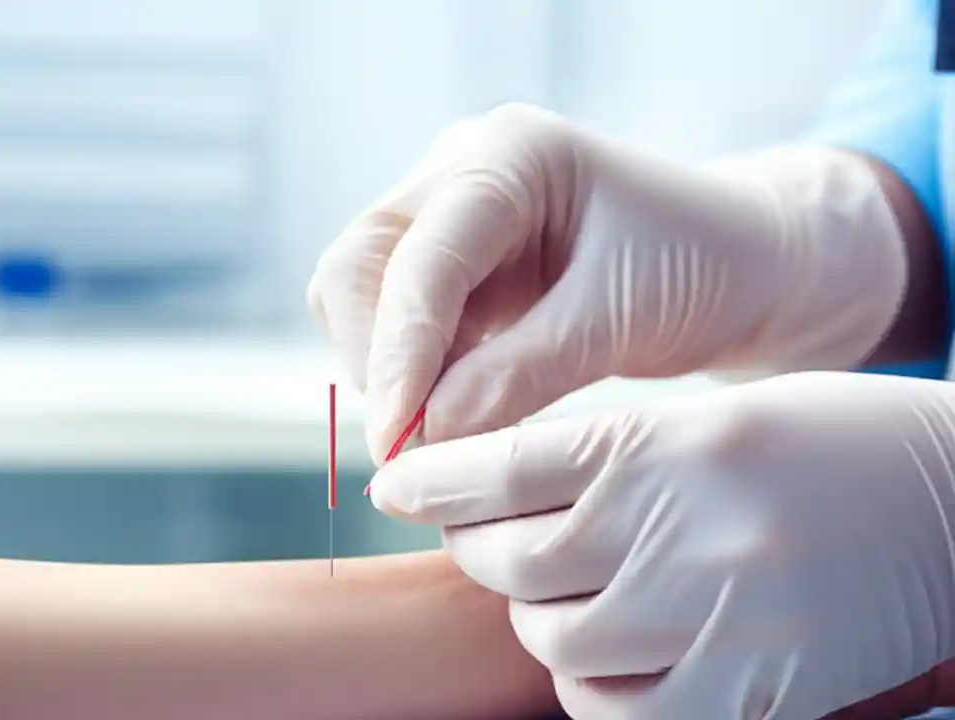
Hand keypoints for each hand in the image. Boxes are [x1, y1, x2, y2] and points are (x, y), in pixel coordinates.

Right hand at [307, 103, 904, 461]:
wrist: (745, 264)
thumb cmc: (705, 269)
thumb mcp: (620, 321)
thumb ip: (516, 375)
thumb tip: (421, 440)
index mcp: (509, 154)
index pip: (420, 258)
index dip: (401, 354)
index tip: (398, 443)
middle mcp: (460, 170)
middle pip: (358, 265)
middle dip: (378, 360)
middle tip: (408, 450)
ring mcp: (447, 213)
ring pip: (361, 297)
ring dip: (387, 373)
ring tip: (438, 439)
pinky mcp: (450, 262)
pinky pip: (396, 323)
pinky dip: (413, 377)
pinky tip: (451, 418)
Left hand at [369, 372, 954, 718]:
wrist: (954, 509)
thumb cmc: (825, 447)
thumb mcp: (708, 419)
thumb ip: (601, 458)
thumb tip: (483, 496)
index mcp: (669, 442)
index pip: (505, 465)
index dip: (433, 476)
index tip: (396, 483)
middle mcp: (685, 529)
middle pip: (515, 561)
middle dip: (480, 548)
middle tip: (486, 536)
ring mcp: (718, 620)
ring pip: (555, 642)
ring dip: (542, 620)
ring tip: (571, 593)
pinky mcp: (753, 693)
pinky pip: (618, 712)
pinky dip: (596, 686)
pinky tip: (617, 652)